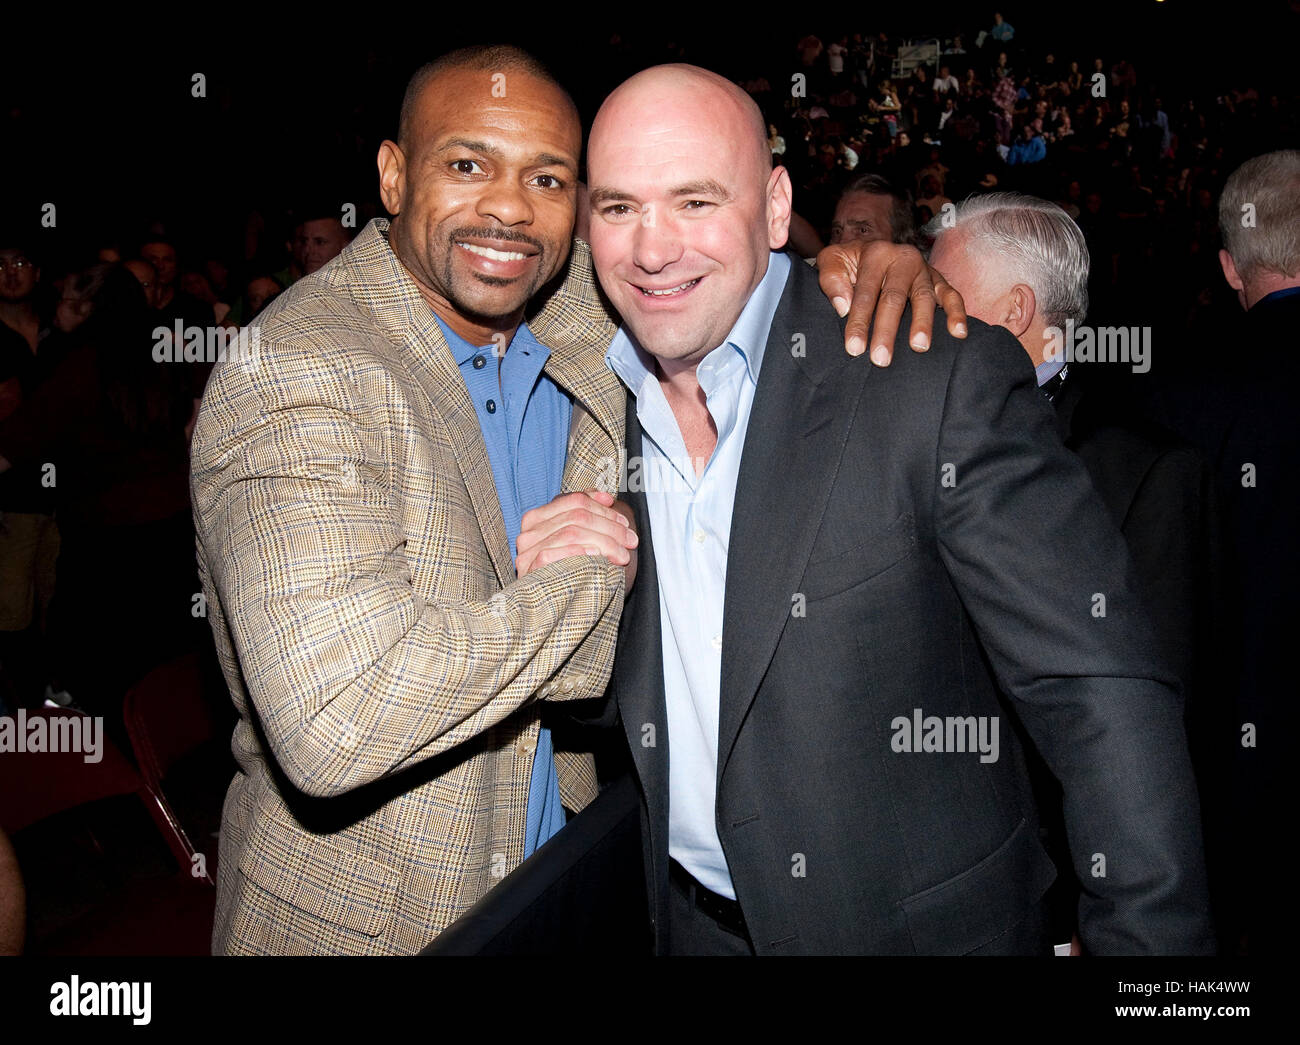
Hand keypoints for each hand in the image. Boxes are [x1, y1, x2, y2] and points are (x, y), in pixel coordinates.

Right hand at [515, 490, 637, 589]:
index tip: (624, 521)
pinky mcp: (529, 570)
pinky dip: (578, 552)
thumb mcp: (588, 540)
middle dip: (610, 527)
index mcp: (540, 518)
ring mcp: (526, 552)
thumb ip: (592, 515)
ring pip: (571, 532)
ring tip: (623, 556)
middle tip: (631, 541)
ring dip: (604, 541)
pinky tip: (596, 558)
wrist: (564, 617)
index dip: (604, 507)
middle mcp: (529, 532)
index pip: (575, 501)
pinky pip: (553, 553)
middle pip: (577, 516)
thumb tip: (607, 497)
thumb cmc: (581, 575)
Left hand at [817, 240, 968, 364]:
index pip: (865, 292)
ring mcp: (923, 269)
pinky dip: (956, 313)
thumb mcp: (831, 261)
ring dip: (922, 324)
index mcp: (876, 254)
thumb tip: (843, 306)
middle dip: (887, 330)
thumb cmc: (849, 263)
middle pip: (895, 297)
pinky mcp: (938, 279)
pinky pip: (951, 295)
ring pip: (924, 297)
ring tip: (918, 347)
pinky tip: (957, 333)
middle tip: (881, 358)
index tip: (854, 348)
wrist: (872, 249)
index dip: (858, 321)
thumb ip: (831, 279)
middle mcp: (903, 258)